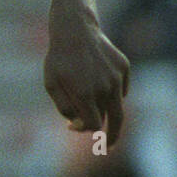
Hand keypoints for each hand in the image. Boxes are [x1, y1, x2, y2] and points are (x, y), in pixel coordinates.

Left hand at [43, 2, 129, 146]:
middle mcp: (105, 88)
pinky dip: (111, 93)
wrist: (75, 29)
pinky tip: (99, 84)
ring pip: (118, 105)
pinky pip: (121, 88)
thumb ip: (65, 108)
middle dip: (111, 137)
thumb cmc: (59, 59)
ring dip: (108, 112)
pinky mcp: (124, 68)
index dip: (84, 130)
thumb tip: (78, 123)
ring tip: (98, 112)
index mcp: (86, 94)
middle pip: (115, 121)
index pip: (94, 125)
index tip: (73, 126)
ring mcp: (118, 77)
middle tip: (108, 146)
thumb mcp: (51, 85)